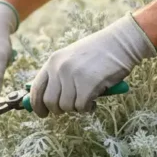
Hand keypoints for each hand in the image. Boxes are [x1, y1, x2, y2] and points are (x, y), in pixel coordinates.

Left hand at [29, 12, 156, 115]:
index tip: (42, 113)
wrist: (120, 43)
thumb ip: (58, 76)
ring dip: (76, 108)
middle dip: (59, 109)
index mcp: (53, 61)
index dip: (36, 104)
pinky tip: (94, 100)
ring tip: (86, 99)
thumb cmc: (97, 53)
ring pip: (66, 106)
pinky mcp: (88, 84)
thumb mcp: (71, 58)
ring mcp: (73, 76)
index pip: (36, 88)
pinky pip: (81, 107)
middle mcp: (59, 68)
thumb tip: (45, 100)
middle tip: (70, 108)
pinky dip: (88, 108)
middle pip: (49, 101)